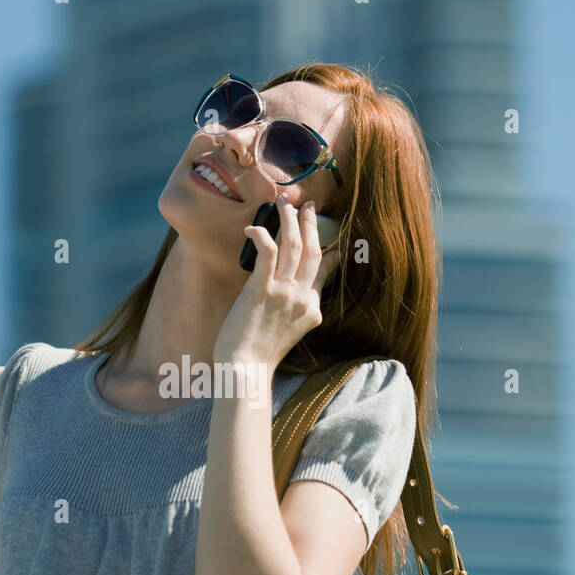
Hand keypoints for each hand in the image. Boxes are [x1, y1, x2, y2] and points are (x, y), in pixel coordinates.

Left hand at [214, 196, 340, 367]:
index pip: (323, 272)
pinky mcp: (261, 289)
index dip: (328, 252)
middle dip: (311, 224)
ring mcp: (283, 292)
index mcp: (311, 308)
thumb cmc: (260, 356)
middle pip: (313, 251)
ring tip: (284, 203)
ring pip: (294, 245)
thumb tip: (307, 302)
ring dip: (290, 220)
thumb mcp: (291, 333)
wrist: (246, 371)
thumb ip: (300, 313)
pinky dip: (262, 234)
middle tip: (307, 205)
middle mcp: (302, 297)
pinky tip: (253, 226)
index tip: (328, 238)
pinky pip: (268, 252)